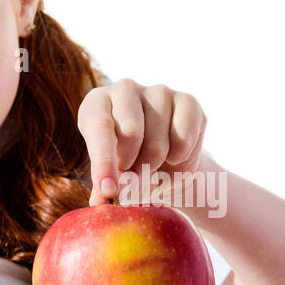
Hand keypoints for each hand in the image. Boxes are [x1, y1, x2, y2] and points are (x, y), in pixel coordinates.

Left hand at [76, 79, 206, 205]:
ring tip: (153, 164)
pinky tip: (174, 154)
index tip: (109, 190)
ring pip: (158, 141)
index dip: (104, 161)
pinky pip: (184, 136)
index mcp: (96, 103)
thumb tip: (105, 195)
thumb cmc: (130, 166)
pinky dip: (179, 156)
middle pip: (131, 131)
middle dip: (134, 166)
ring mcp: (158, 91)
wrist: (168, 163)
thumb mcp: (112, 177)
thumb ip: (105, 186)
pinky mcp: (188, 101)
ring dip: (156, 164)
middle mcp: (125, 89)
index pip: (99, 127)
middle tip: (135, 174)